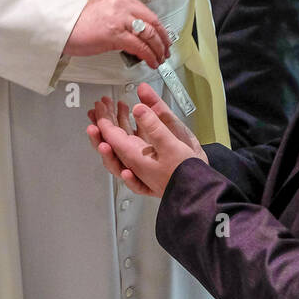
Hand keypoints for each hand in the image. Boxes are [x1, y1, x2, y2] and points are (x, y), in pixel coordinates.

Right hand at [62, 0, 170, 69]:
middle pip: (153, 21)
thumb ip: (120, 17)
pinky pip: (140, 46)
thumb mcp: (103, 11)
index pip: (147, 12)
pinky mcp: (115, 34)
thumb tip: (135, 32)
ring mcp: (119, 19)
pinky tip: (151, 61)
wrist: (61, 27)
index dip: (158, 27)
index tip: (162, 36)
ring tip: (159, 58)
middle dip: (163, 38)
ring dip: (158, 49)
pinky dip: (149, 55)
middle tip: (166, 49)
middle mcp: (121, 5)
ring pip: (149, 34)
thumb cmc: (77, 23)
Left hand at [86, 82, 206, 197]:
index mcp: (135, 157)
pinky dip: (134, 140)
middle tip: (103, 105)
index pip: (112, 135)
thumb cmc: (185, 172)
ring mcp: (141, 167)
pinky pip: (135, 154)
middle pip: (112, 141)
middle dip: (106, 121)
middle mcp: (134, 164)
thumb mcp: (171, 145)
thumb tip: (138, 108)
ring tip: (119, 111)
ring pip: (121, 146)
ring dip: (118, 127)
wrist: (198, 193)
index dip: (104, 118)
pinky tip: (133, 131)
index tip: (100, 105)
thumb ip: (153, 125)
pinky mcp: (152, 169)